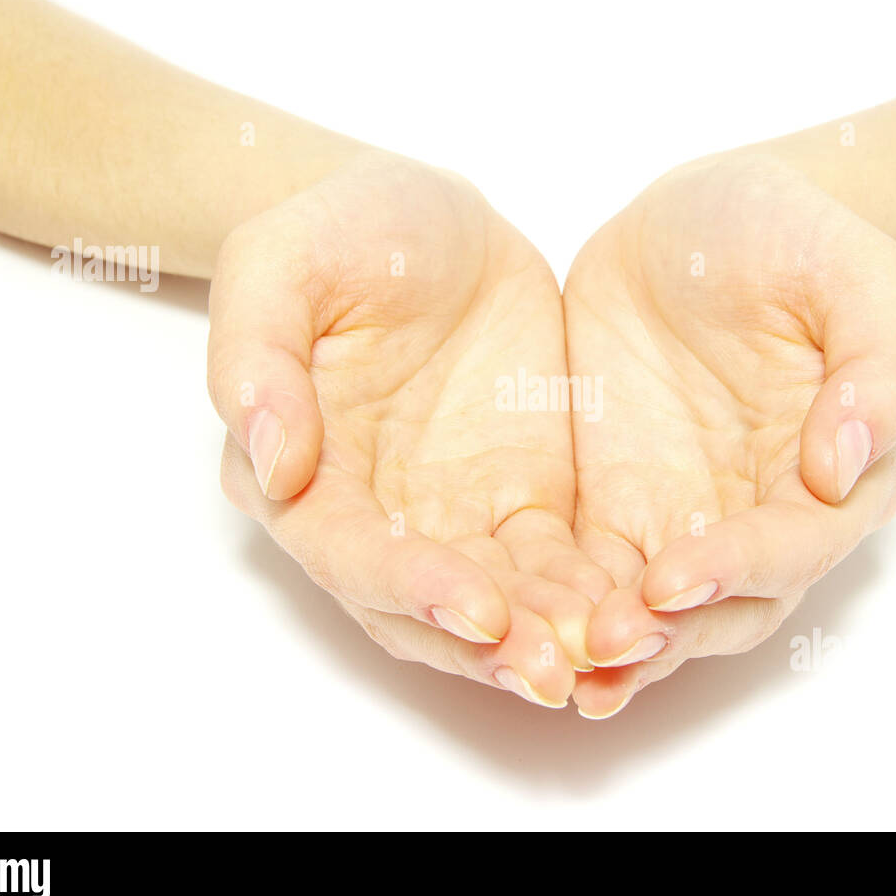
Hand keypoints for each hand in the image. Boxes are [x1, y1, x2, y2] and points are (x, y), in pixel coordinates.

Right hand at [207, 151, 610, 706]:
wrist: (426, 220)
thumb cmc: (339, 231)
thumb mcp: (281, 263)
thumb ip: (260, 359)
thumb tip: (274, 465)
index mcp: (303, 475)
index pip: (348, 553)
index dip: (409, 588)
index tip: (477, 609)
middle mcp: (373, 518)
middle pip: (424, 609)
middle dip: (486, 649)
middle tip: (555, 674)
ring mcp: (450, 517)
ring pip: (495, 604)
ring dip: (544, 640)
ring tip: (606, 662)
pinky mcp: (518, 502)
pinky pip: (554, 565)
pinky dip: (588, 596)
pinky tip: (635, 614)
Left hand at [563, 150, 895, 717]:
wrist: (698, 218)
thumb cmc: (790, 233)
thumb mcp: (852, 269)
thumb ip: (877, 362)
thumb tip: (848, 463)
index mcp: (833, 473)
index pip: (795, 546)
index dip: (738, 568)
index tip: (673, 577)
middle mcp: (760, 514)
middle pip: (725, 606)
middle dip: (669, 633)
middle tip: (605, 643)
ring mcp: (684, 516)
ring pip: (656, 611)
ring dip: (614, 645)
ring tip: (557, 666)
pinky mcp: (617, 507)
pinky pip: (591, 574)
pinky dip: (563, 609)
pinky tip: (516, 630)